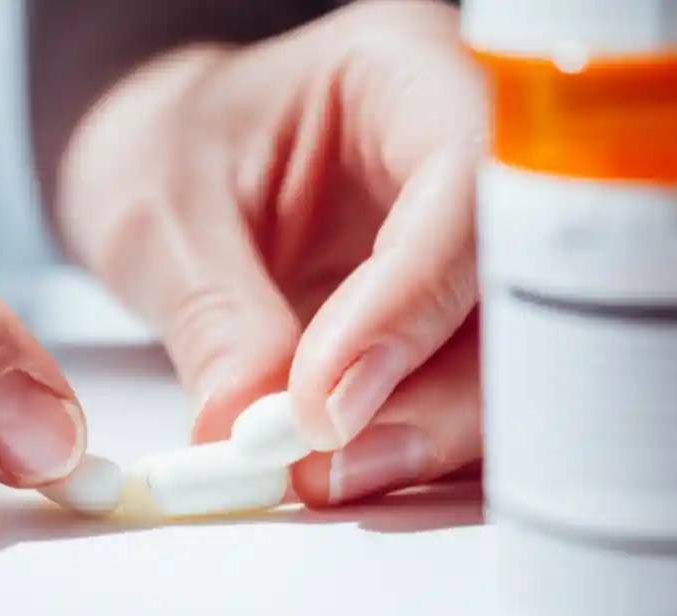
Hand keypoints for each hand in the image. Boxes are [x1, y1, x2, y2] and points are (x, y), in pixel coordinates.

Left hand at [56, 0, 481, 505]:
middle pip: (518, 286)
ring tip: (326, 480)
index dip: (410, 302)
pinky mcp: (463, 320)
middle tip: (333, 469)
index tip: (325, 401)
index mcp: (403, 74)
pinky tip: (356, 476)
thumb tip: (252, 431)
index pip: (465, 181)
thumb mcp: (159, 218)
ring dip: (428, 439)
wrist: (168, 168)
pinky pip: (474, 396)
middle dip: (435, 397)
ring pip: (514, 360)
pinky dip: (418, 449)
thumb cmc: (164, 152)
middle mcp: (471, 153)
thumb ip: (213, 316)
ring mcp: (477, 244)